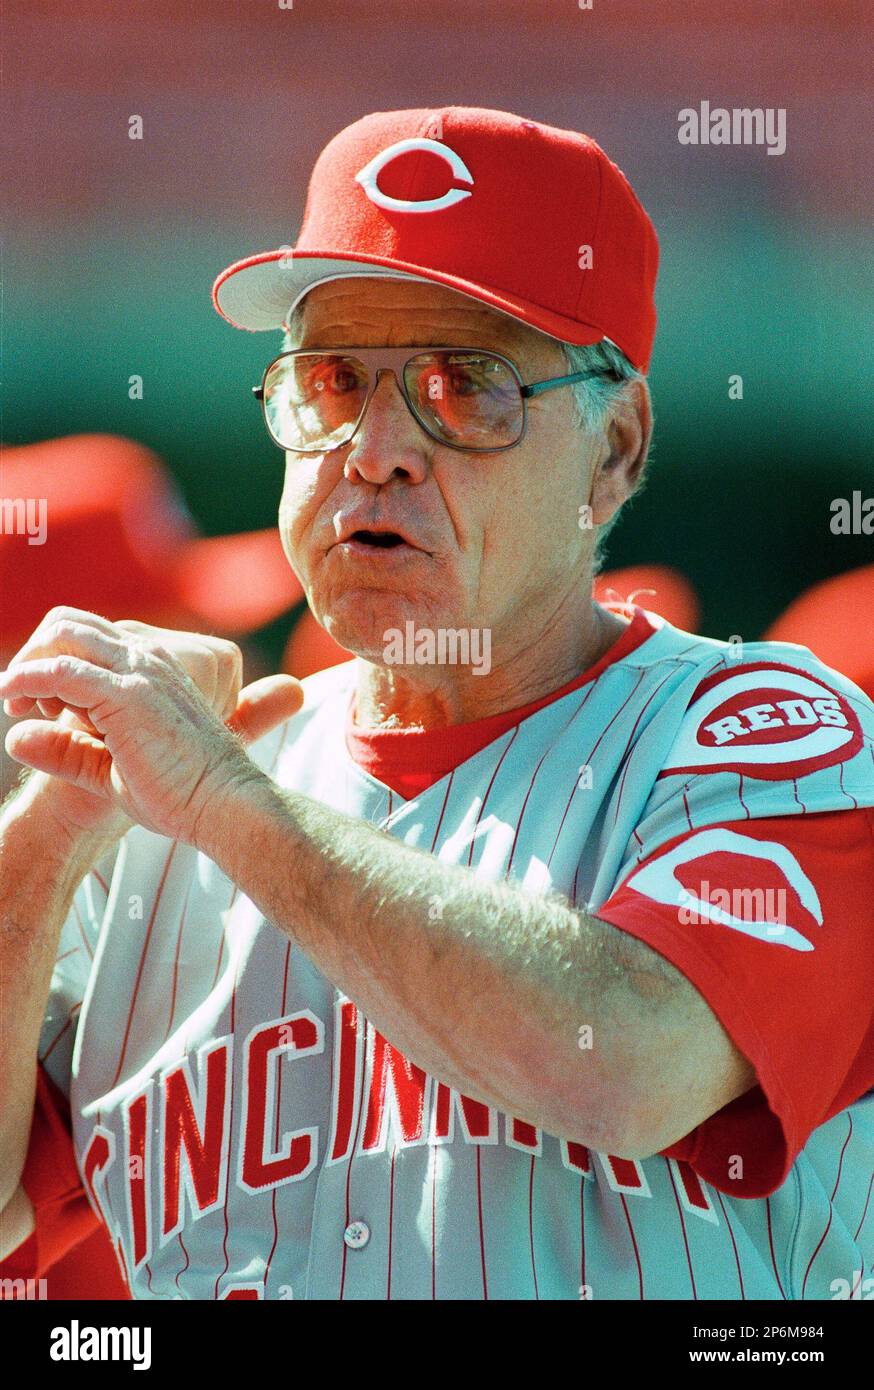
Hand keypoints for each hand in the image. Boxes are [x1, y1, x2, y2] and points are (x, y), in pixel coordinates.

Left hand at [0, 608, 302, 845]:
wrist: (222, 803)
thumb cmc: (179, 792)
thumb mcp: (110, 768)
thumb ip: (67, 750)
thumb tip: (13, 739)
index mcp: (150, 668)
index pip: (85, 637)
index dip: (48, 661)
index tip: (31, 704)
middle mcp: (145, 659)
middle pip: (68, 624)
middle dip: (32, 653)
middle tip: (16, 697)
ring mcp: (139, 672)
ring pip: (63, 636)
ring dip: (28, 663)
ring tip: (15, 700)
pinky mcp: (128, 694)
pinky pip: (62, 671)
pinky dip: (29, 680)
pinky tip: (15, 700)